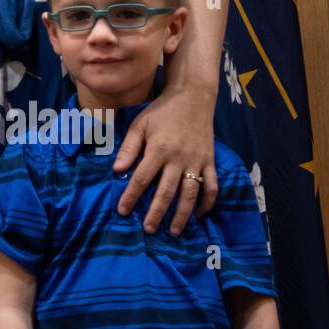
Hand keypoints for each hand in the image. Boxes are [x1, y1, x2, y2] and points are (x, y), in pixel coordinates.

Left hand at [113, 85, 217, 232]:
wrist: (193, 98)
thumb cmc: (162, 111)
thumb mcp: (139, 124)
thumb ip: (129, 147)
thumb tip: (116, 170)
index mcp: (159, 149)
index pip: (142, 178)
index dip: (131, 196)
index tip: (123, 211)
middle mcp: (179, 158)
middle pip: (167, 191)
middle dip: (157, 212)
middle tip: (149, 229)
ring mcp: (197, 161)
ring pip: (191, 194)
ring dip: (183, 214)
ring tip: (175, 230)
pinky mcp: (210, 161)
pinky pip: (212, 186)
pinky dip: (207, 202)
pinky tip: (199, 214)